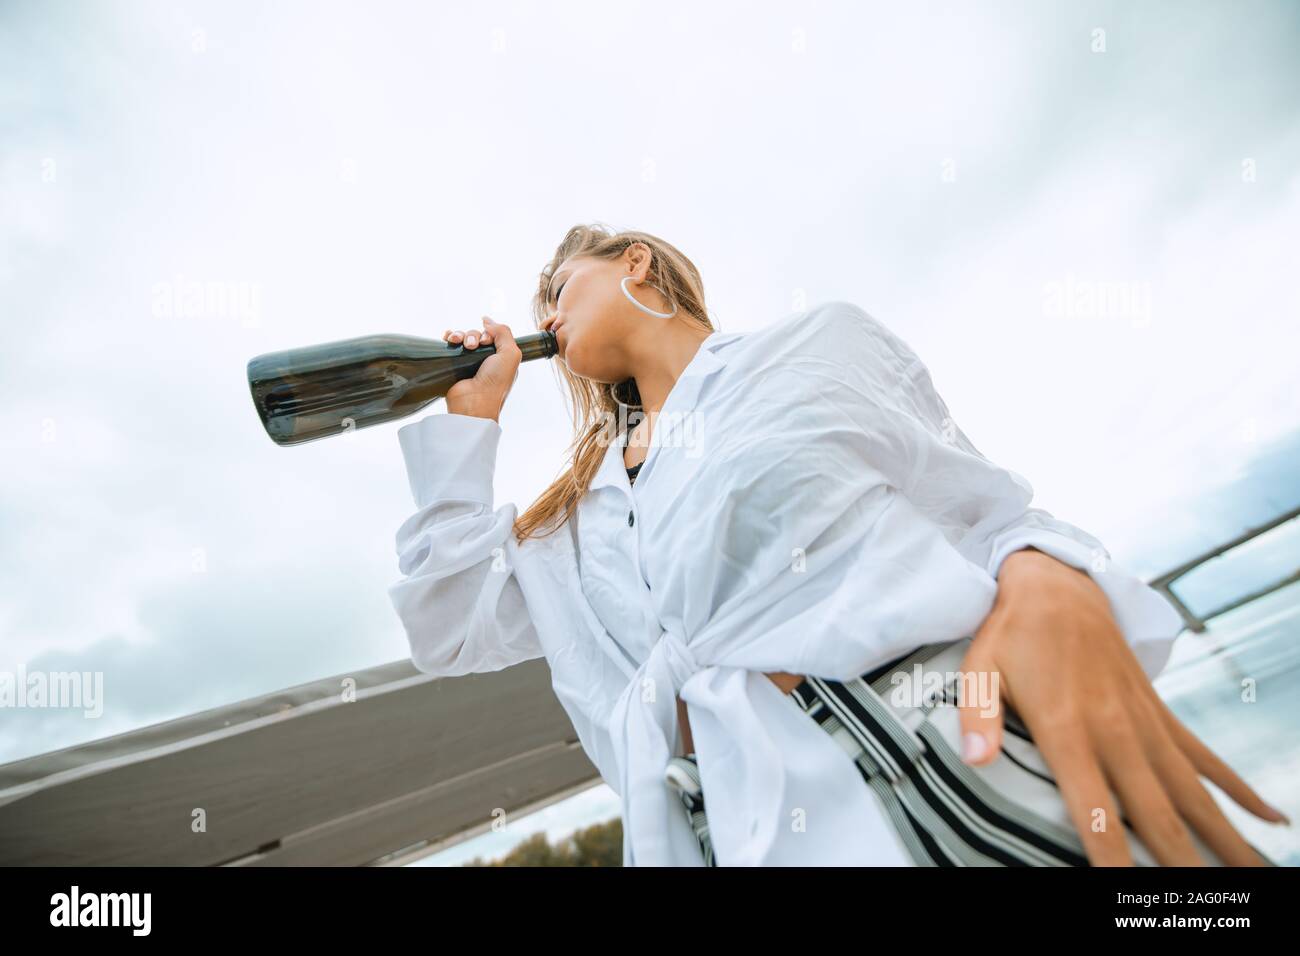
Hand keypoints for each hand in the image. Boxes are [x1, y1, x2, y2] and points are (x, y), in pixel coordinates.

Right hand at [442, 317, 520, 421]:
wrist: (474, 403)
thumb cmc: (495, 382)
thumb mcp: (511, 354)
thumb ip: (504, 332)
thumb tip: (486, 320)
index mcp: (500, 358)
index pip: (493, 336)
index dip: (489, 333)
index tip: (486, 341)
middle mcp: (485, 361)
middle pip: (476, 336)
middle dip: (473, 335)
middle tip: (472, 346)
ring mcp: (468, 364)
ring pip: (463, 339)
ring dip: (460, 335)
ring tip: (458, 343)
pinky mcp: (452, 367)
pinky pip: (449, 346)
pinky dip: (449, 337)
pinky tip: (448, 338)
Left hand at [955, 547, 1287, 864]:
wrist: (1056, 583)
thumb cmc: (1011, 632)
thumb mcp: (980, 668)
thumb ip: (977, 716)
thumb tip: (975, 759)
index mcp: (1067, 728)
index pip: (1095, 809)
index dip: (1112, 857)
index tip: (1128, 897)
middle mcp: (1114, 730)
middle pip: (1157, 814)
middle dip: (1180, 864)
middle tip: (1207, 904)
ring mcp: (1143, 721)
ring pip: (1192, 792)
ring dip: (1223, 837)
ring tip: (1253, 874)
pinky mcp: (1157, 711)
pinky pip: (1203, 756)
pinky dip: (1237, 789)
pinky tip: (1268, 819)